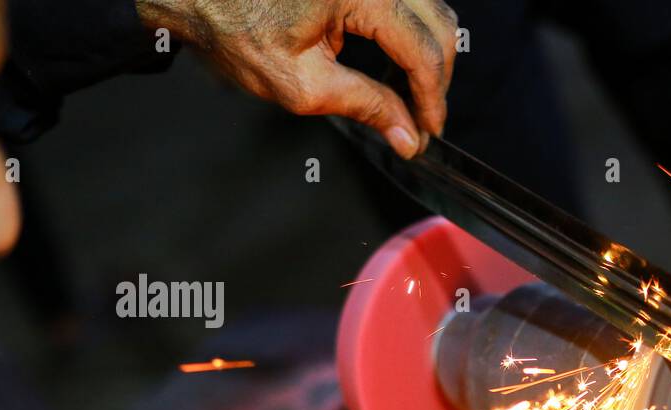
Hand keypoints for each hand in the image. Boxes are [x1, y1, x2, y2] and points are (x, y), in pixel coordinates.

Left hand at [137, 0, 458, 157]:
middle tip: (423, 118)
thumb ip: (365, 106)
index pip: (420, 47)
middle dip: (436, 75)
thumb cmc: (234, 29)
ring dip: (427, 52)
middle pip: (436, 22)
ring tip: (410, 96)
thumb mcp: (302, 84)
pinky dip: (409, 33)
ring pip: (427, 8)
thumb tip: (406, 135)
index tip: (429, 130)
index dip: (431, 95)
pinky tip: (395, 64)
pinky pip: (405, 1)